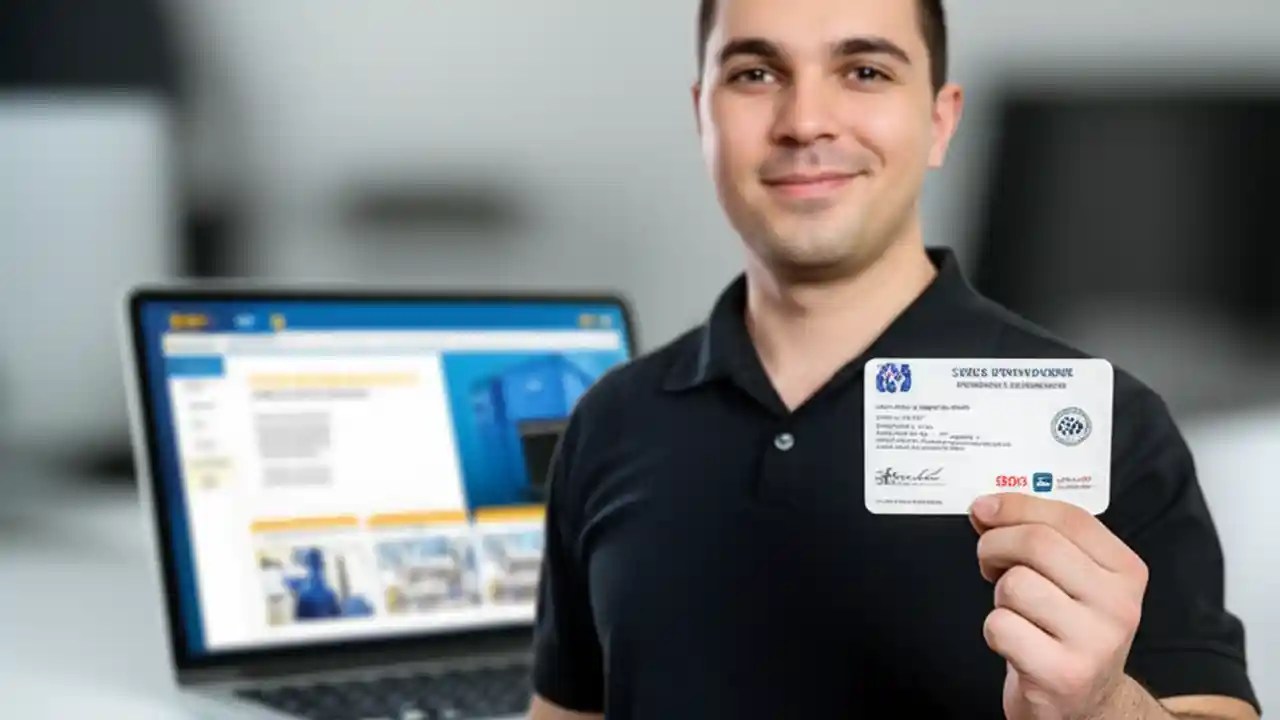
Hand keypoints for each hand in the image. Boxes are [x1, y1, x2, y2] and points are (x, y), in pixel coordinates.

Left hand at [969, 493, 1149, 719]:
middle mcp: (1119, 605)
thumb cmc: (1068, 633)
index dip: (1018, 506)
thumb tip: (986, 508)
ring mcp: (1095, 642)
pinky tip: (1016, 642)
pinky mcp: (1062, 674)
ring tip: (1016, 611)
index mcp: (1126, 572)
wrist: (1086, 705)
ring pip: (1015, 584)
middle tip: (988, 560)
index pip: (1070, 518)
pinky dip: (995, 630)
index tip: (984, 507)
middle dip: (995, 544)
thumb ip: (1036, 537)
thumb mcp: (1069, 579)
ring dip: (999, 595)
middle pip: (1038, 543)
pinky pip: (1001, 626)